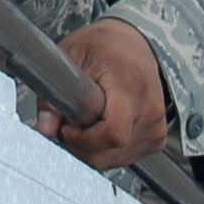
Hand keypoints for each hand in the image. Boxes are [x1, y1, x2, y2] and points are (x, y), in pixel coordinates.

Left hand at [35, 18, 169, 169]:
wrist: (134, 44)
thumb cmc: (103, 46)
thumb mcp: (69, 56)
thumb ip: (53, 92)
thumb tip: (46, 127)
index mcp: (130, 83)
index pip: (113, 133)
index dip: (83, 137)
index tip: (68, 124)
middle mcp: (149, 107)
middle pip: (111, 150)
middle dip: (81, 145)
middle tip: (70, 123)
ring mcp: (156, 126)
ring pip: (115, 159)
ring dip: (92, 149)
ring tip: (85, 121)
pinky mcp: (157, 138)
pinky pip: (125, 158)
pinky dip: (106, 150)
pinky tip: (100, 128)